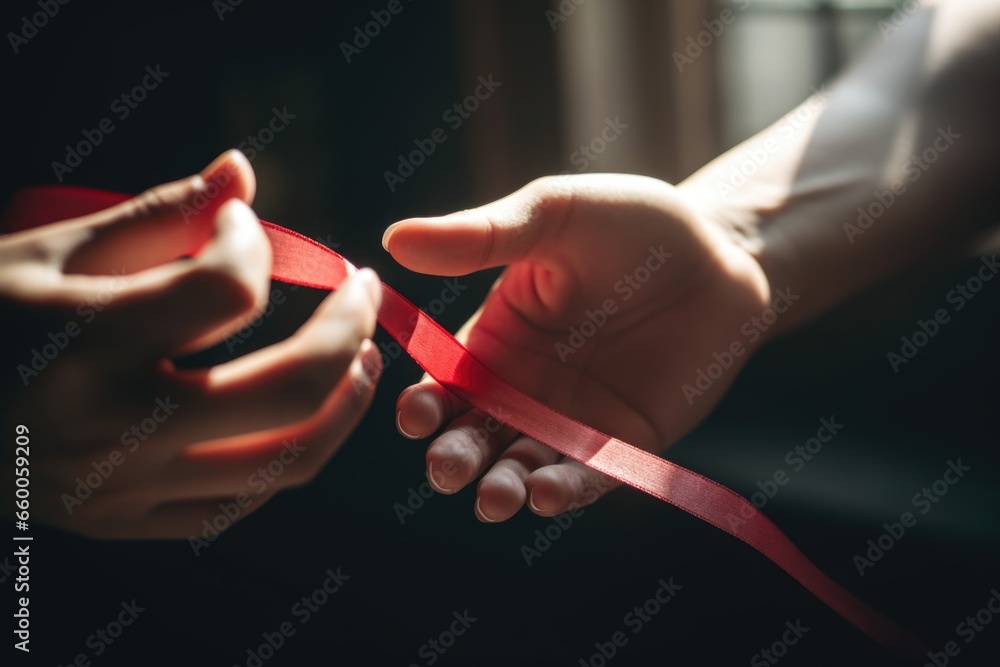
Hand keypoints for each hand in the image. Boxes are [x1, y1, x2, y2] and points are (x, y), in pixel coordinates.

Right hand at [0, 151, 382, 538]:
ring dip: (346, 405)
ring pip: (284, 461)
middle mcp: (110, 426)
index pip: (226, 288)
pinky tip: (304, 418)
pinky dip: (289, 457)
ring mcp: (122, 489)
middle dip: (351, 330)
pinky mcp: (124, 523)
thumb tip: (244, 169)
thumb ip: (160, 212)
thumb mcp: (55, 245)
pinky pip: (239, 504)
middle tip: (366, 291)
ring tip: (366, 358)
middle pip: (288, 389)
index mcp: (82, 341)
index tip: (243, 225)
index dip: (253, 242)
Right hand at [386, 174, 772, 521]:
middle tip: (447, 470)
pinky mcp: (621, 442)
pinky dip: (563, 491)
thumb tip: (394, 240)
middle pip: (473, 435)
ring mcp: (571, 419)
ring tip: (496, 496)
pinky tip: (546, 495)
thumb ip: (481, 236)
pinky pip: (585, 475)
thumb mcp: (552, 216)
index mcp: (494, 337)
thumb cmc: (631, 222)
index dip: (423, 402)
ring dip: (501, 487)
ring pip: (521, 466)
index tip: (413, 414)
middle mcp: (523, 387)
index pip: (443, 382)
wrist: (723, 253)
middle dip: (454, 458)